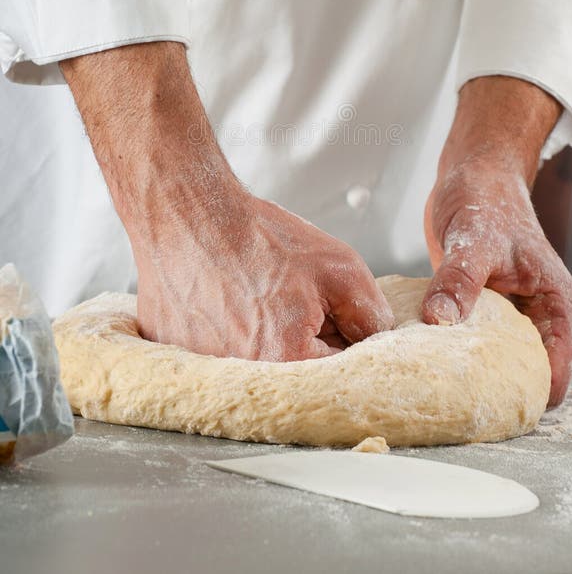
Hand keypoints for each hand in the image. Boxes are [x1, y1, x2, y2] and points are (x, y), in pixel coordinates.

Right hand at [135, 186, 393, 360]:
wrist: (188, 211)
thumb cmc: (259, 236)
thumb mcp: (341, 270)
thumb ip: (372, 317)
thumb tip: (378, 344)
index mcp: (288, 360)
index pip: (338, 373)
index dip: (340, 336)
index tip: (327, 311)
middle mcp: (243, 376)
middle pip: (296, 373)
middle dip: (305, 339)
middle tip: (287, 297)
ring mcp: (205, 368)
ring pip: (257, 365)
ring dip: (263, 337)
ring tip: (253, 293)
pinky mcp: (178, 354)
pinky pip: (216, 354)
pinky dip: (225, 332)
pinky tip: (224, 298)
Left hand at [421, 76, 571, 406]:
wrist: (474, 175)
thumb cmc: (487, 200)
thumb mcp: (473, 241)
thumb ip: (459, 281)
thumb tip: (440, 320)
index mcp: (557, 307)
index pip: (552, 376)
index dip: (522, 397)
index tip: (481, 409)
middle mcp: (541, 318)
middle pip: (526, 379)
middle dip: (494, 394)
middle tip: (449, 405)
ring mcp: (513, 317)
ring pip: (499, 365)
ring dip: (471, 374)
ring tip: (435, 388)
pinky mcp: (486, 311)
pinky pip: (475, 345)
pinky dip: (456, 352)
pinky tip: (427, 359)